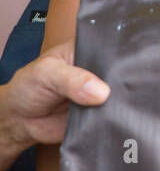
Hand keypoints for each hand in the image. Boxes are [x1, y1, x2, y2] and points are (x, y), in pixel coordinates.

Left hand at [2, 42, 109, 160]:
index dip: (118, 57)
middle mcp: (96, 71)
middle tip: (117, 90)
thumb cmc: (28, 87)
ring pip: (119, 96)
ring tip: (111, 105)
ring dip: (116, 103)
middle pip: (119, 73)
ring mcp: (100, 93)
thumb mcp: (46, 73)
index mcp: (86, 50)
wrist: (20, 121)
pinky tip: (112, 119)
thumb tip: (102, 92)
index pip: (110, 48)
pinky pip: (112, 117)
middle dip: (119, 82)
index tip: (129, 66)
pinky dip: (112, 119)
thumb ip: (71, 79)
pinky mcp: (99, 115)